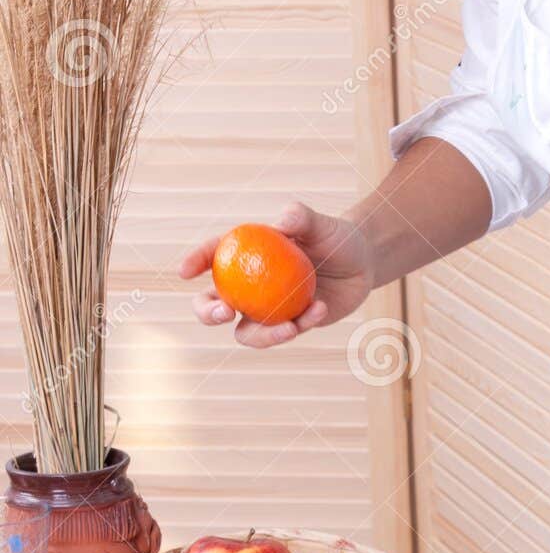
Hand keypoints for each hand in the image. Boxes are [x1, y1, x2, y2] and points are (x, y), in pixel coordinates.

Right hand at [178, 200, 373, 348]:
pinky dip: (303, 324)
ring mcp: (266, 310)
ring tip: (290, 328)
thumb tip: (283, 220)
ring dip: (263, 335)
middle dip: (208, 313)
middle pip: (213, 305)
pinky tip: (320, 308)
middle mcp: (248, 286)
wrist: (362, 263)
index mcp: (245, 255)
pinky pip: (286, 332)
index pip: (213, 256)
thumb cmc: (334, 236)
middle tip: (225, 312)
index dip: (194, 262)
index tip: (185, 271)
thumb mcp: (321, 223)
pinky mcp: (290, 325)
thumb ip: (301, 217)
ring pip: (246, 333)